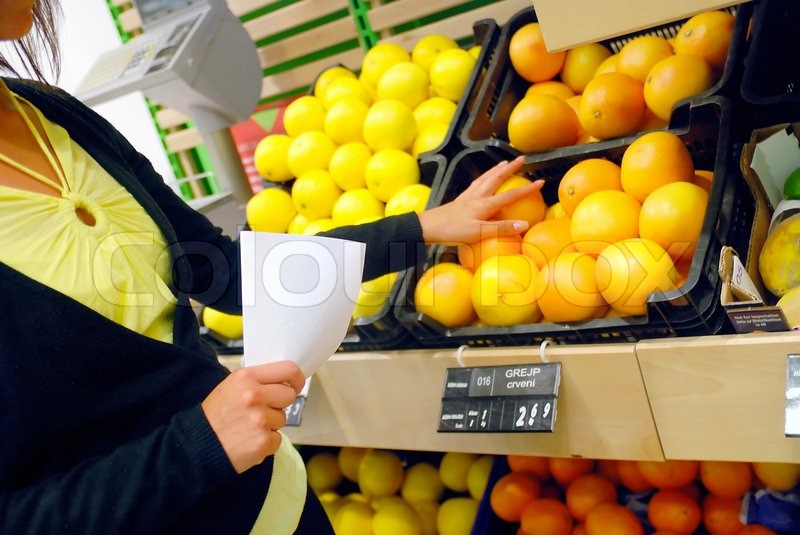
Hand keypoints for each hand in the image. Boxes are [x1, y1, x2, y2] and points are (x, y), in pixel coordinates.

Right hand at [201, 360, 304, 473]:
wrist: (196, 446)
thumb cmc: (215, 416)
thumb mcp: (230, 386)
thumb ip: (256, 381)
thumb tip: (283, 381)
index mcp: (246, 377)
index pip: (288, 369)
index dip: (296, 378)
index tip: (294, 385)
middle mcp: (255, 395)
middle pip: (289, 395)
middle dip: (279, 404)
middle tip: (261, 411)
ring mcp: (260, 419)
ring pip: (282, 419)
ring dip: (270, 425)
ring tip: (248, 427)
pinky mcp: (263, 441)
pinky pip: (277, 439)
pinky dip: (266, 443)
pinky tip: (249, 441)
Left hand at [417, 156, 543, 244]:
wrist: (426, 227)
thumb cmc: (451, 231)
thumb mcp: (478, 232)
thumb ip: (501, 228)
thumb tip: (525, 225)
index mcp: (484, 204)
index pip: (510, 195)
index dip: (526, 189)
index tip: (541, 181)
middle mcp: (476, 197)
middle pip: (495, 178)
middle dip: (509, 168)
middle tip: (521, 159)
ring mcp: (466, 197)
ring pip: (484, 179)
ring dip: (495, 170)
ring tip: (503, 164)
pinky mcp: (458, 200)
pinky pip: (474, 184)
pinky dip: (482, 178)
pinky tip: (481, 181)